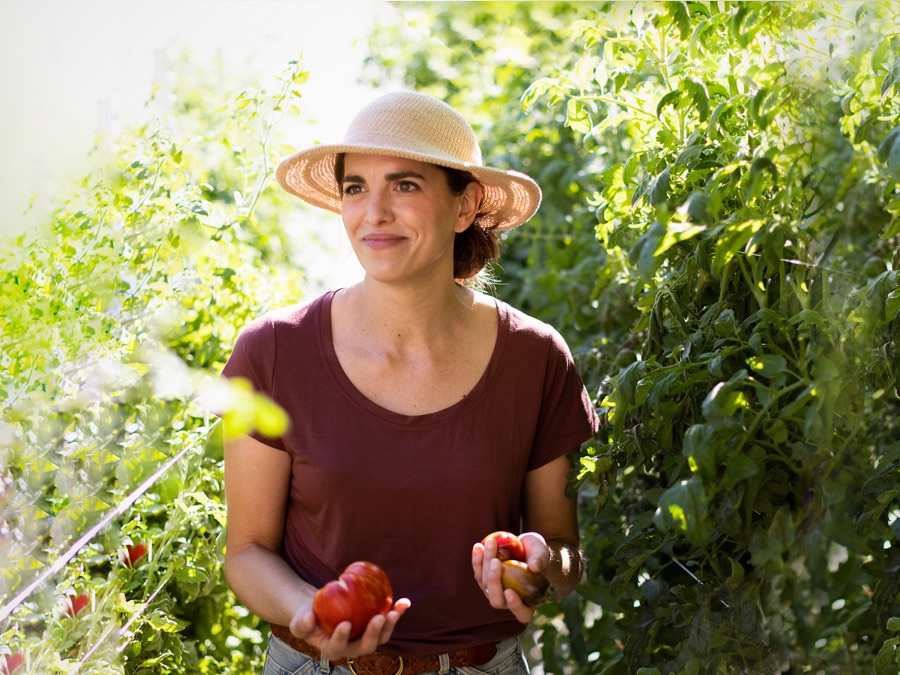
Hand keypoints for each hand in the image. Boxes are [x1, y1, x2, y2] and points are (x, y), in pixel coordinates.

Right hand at [287, 598, 410, 660]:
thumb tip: (309, 618)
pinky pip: (387, 621)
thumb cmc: (309, 617)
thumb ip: (301, 623)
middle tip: (378, 618)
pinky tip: (404, 602)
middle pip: (366, 646)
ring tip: (396, 611)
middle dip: (374, 634)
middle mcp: (353, 647)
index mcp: (334, 649)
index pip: (338, 647)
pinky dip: (397, 612)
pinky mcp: (375, 626)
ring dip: (390, 625)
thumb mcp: (300, 621)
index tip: (345, 624)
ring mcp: (366, 637)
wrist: (322, 611)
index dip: (342, 638)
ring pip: (381, 636)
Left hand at [472, 531, 548, 622]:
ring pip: (485, 584)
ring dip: (485, 564)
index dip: (515, 606)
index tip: (510, 592)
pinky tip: (478, 546)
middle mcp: (509, 601)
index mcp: (528, 602)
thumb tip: (534, 567)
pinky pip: (478, 573)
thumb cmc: (537, 553)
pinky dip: (477, 560)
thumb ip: (540, 559)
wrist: (525, 546)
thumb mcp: (542, 553)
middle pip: (497, 600)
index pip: (522, 614)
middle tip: (496, 561)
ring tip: (491, 543)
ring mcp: (495, 592)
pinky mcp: (485, 580)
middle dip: (494, 581)